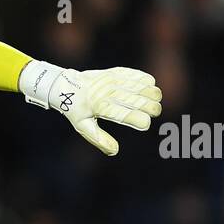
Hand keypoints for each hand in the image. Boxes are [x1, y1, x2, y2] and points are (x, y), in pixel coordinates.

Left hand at [20, 62, 162, 155]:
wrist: (67, 86)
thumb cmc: (77, 111)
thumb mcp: (83, 127)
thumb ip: (99, 139)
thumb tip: (115, 151)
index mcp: (99, 108)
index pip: (123, 115)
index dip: (138, 120)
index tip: (146, 125)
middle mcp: (106, 93)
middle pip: (135, 100)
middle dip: (151, 107)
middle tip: (156, 112)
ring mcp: (111, 81)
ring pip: (139, 86)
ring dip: (152, 93)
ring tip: (156, 100)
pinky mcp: (114, 72)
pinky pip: (135, 74)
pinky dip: (146, 80)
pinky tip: (150, 86)